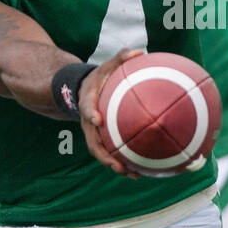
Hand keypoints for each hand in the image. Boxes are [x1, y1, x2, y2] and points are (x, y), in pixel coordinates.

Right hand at [77, 48, 143, 178]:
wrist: (84, 92)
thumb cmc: (100, 78)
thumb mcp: (107, 66)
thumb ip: (121, 57)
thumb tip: (139, 51)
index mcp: (88, 104)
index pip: (87, 109)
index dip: (90, 114)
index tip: (97, 120)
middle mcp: (89, 123)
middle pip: (93, 143)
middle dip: (104, 156)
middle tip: (117, 165)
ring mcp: (94, 134)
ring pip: (102, 155)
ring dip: (116, 166)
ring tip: (134, 175)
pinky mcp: (102, 140)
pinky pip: (112, 154)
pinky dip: (125, 163)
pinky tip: (142, 170)